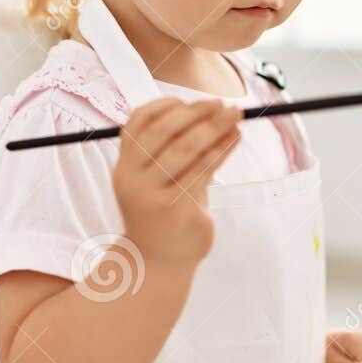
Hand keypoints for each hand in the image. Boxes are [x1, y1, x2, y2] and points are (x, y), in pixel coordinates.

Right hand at [113, 97, 242, 267]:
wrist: (157, 261)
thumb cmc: (161, 212)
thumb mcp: (154, 180)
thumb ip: (171, 148)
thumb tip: (210, 112)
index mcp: (124, 167)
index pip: (138, 123)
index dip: (165, 106)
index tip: (191, 100)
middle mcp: (134, 179)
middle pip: (165, 132)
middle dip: (197, 113)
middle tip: (223, 104)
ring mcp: (155, 196)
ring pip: (188, 150)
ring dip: (215, 127)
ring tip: (236, 115)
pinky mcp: (178, 209)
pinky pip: (205, 170)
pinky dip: (222, 149)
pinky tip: (235, 139)